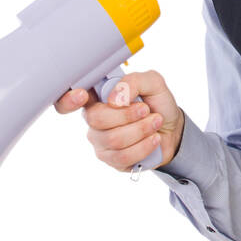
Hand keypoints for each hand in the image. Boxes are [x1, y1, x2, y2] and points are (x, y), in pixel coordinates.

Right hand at [52, 69, 184, 171]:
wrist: (172, 128)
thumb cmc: (157, 103)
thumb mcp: (152, 82)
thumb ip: (133, 81)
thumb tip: (115, 98)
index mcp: (97, 97)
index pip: (68, 100)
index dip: (68, 100)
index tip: (82, 95)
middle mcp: (94, 120)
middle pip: (96, 119)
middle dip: (127, 114)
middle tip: (145, 109)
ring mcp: (100, 142)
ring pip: (114, 139)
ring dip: (141, 129)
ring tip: (155, 122)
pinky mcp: (112, 160)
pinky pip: (124, 156)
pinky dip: (144, 146)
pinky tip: (153, 138)